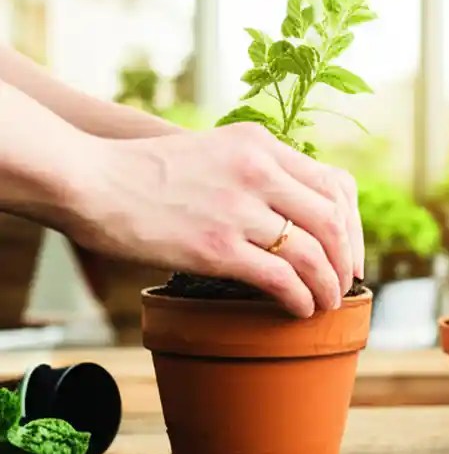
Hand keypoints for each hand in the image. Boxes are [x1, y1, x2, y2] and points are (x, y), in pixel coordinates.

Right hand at [66, 124, 363, 316]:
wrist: (88, 179)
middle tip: (347, 284)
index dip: (354, 226)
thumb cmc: (146, 172)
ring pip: (312, 252)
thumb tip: (293, 211)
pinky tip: (299, 309)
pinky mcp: (217, 246)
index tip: (351, 252)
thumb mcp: (214, 151)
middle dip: (346, 260)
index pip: (335, 185)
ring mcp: (239, 208)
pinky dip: (299, 298)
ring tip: (327, 303)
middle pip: (332, 221)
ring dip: (328, 285)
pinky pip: (281, 277)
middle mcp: (258, 171)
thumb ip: (255, 171)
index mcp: (260, 144)